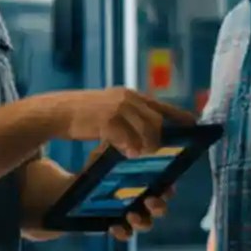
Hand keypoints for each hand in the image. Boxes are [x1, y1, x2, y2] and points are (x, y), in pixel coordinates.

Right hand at [58, 88, 196, 157]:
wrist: (57, 111)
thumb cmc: (82, 114)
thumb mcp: (108, 108)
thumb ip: (127, 116)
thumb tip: (146, 134)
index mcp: (129, 95)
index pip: (161, 105)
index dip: (179, 116)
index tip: (194, 125)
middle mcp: (127, 98)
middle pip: (156, 120)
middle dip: (159, 138)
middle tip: (156, 152)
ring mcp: (117, 108)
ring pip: (146, 129)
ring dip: (147, 145)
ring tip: (141, 155)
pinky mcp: (106, 120)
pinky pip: (126, 137)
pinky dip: (129, 147)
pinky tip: (127, 154)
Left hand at [77, 142, 176, 241]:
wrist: (71, 184)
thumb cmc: (96, 164)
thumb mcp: (105, 152)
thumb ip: (116, 144)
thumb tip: (132, 147)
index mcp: (144, 179)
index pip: (165, 185)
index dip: (169, 188)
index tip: (166, 187)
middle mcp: (141, 198)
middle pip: (159, 207)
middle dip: (159, 207)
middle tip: (149, 201)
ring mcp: (129, 213)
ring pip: (145, 223)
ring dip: (143, 222)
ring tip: (131, 215)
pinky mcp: (114, 223)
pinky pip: (124, 233)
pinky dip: (123, 232)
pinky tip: (114, 227)